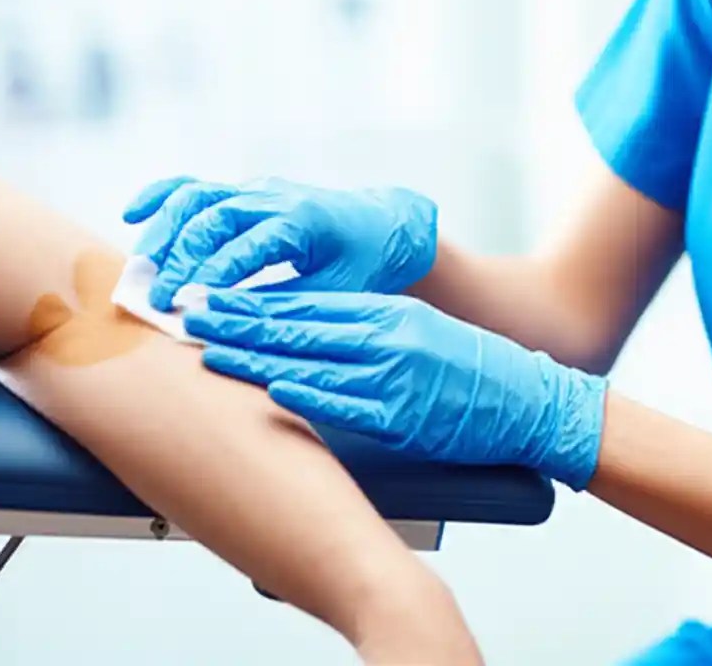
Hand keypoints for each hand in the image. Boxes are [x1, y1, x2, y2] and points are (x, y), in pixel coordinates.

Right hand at [123, 175, 437, 310]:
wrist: (385, 225)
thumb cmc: (364, 264)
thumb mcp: (335, 293)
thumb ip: (284, 304)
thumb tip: (232, 324)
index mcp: (300, 222)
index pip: (242, 247)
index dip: (209, 277)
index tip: (182, 308)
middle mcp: (273, 198)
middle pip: (211, 218)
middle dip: (178, 258)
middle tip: (154, 297)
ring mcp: (255, 190)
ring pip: (196, 197)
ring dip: (162, 230)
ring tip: (139, 266)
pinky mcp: (242, 192)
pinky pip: (195, 186)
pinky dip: (161, 196)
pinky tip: (133, 215)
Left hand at [182, 290, 607, 488]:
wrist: (523, 398)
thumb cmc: (464, 368)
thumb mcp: (414, 331)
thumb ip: (362, 328)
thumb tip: (302, 332)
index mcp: (383, 313)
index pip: (304, 302)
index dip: (252, 299)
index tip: (210, 296)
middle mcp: (383, 336)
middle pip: (296, 324)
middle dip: (238, 319)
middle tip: (188, 313)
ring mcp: (392, 375)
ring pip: (312, 359)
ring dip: (255, 354)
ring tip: (209, 349)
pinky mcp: (401, 415)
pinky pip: (345, 403)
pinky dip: (306, 393)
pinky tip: (271, 385)